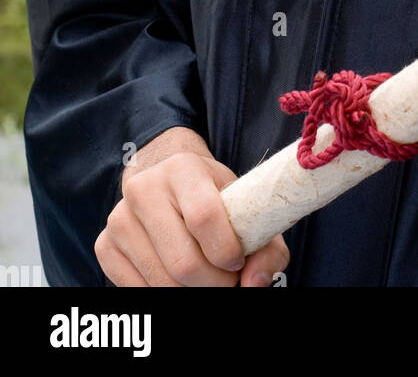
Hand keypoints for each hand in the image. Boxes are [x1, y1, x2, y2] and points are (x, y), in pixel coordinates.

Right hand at [95, 131, 289, 286]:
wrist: (169, 181)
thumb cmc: (215, 198)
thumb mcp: (246, 209)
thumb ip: (265, 248)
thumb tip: (255, 285)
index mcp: (183, 168)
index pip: (204, 217)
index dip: (227, 251)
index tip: (238, 261)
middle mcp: (144, 188)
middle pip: (184, 262)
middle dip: (214, 284)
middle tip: (226, 279)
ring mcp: (119, 217)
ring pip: (162, 282)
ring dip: (192, 292)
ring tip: (206, 277)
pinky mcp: (104, 244)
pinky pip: (137, 291)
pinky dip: (164, 295)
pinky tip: (178, 280)